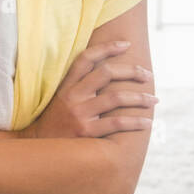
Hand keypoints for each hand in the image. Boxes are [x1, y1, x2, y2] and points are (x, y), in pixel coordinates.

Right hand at [21, 40, 155, 139]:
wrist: (40, 148)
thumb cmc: (55, 123)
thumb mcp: (60, 100)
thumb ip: (79, 88)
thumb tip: (107, 75)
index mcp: (66, 86)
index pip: (86, 59)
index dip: (106, 48)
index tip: (126, 44)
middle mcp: (72, 96)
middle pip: (106, 73)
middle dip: (131, 71)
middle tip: (148, 75)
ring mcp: (78, 113)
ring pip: (116, 98)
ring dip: (140, 97)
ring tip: (154, 100)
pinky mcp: (85, 131)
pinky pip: (116, 123)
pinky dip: (136, 122)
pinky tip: (147, 122)